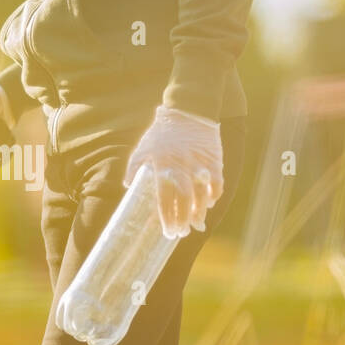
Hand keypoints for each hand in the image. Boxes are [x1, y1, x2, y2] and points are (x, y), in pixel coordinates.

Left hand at [123, 104, 222, 237]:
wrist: (188, 111)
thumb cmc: (161, 133)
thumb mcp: (143, 148)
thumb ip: (134, 167)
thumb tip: (127, 186)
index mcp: (162, 166)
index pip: (164, 198)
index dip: (166, 217)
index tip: (167, 232)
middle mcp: (181, 166)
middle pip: (184, 200)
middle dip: (183, 220)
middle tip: (182, 233)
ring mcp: (199, 164)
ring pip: (202, 195)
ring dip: (200, 212)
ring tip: (196, 224)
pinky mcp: (214, 160)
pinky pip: (216, 183)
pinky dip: (214, 196)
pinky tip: (209, 204)